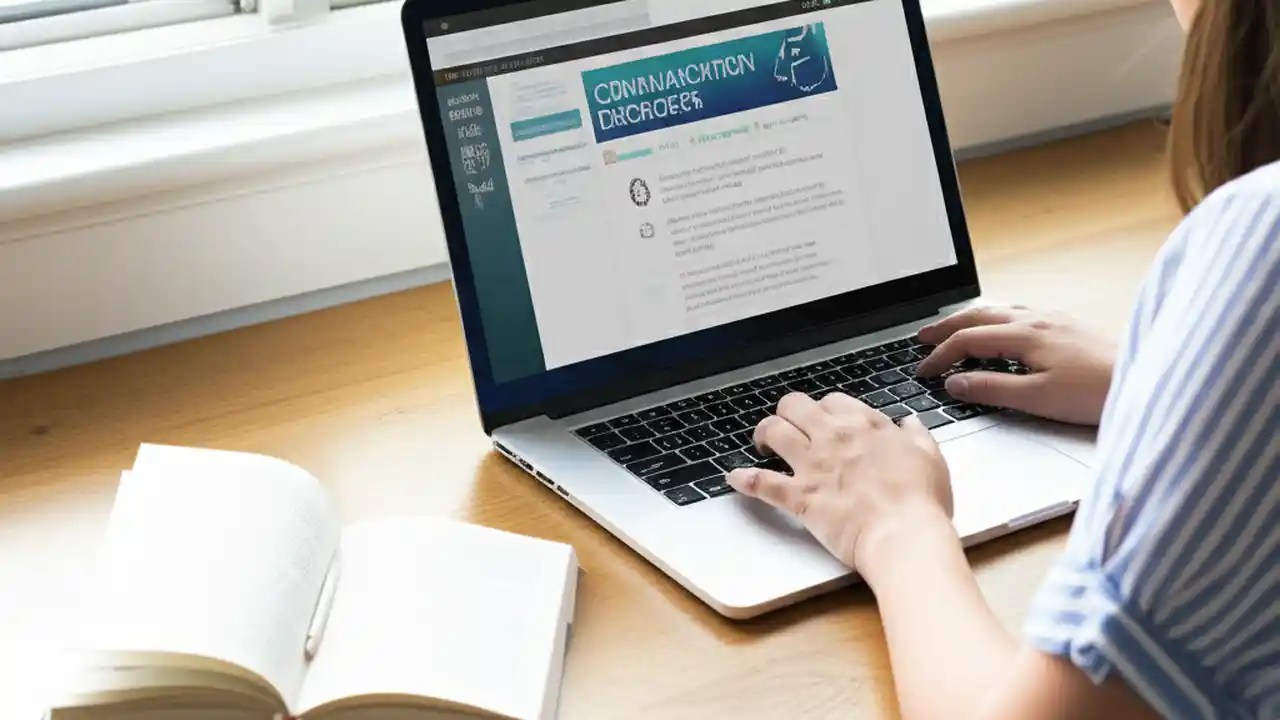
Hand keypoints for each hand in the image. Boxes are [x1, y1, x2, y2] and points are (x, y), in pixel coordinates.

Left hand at [726, 392, 954, 578]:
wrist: (903, 535)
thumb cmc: (920, 502)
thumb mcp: (931, 458)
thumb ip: (917, 436)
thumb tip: (910, 423)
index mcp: (865, 426)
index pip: (833, 401)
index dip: (824, 410)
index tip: (825, 421)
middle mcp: (834, 438)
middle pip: (795, 405)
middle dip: (788, 412)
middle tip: (789, 427)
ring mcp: (813, 465)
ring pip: (773, 431)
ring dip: (763, 435)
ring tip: (762, 445)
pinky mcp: (799, 496)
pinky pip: (761, 482)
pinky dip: (744, 479)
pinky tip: (734, 478)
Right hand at [916, 306, 1115, 425]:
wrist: (1146, 380)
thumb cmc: (1095, 393)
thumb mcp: (1036, 398)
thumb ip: (991, 389)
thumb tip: (955, 382)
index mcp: (1025, 335)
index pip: (968, 340)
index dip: (941, 355)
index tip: (924, 371)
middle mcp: (1037, 320)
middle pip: (979, 316)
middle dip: (946, 326)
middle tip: (922, 337)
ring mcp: (1054, 319)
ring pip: (1000, 311)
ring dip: (970, 319)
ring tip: (953, 329)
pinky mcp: (1069, 326)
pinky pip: (1020, 313)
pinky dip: (997, 319)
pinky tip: (1002, 328)